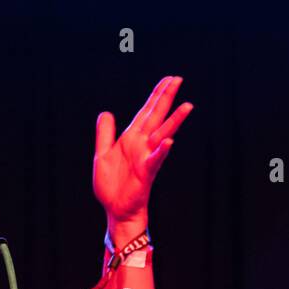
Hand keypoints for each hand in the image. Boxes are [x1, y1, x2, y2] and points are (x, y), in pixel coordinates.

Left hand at [93, 76, 192, 224]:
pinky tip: (169, 141)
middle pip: (157, 116)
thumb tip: (106, 112)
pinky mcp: (146, 173)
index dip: (156, 95)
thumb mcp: (102, 154)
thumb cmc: (111, 185)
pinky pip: (155, 160)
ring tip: (187, 106)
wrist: (115, 209)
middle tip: (178, 79)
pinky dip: (162, 150)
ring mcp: (146, 157)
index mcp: (132, 138)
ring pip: (163, 134)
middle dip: (166, 98)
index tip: (168, 79)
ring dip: (174, 121)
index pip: (146, 112)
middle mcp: (142, 144)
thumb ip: (105, 134)